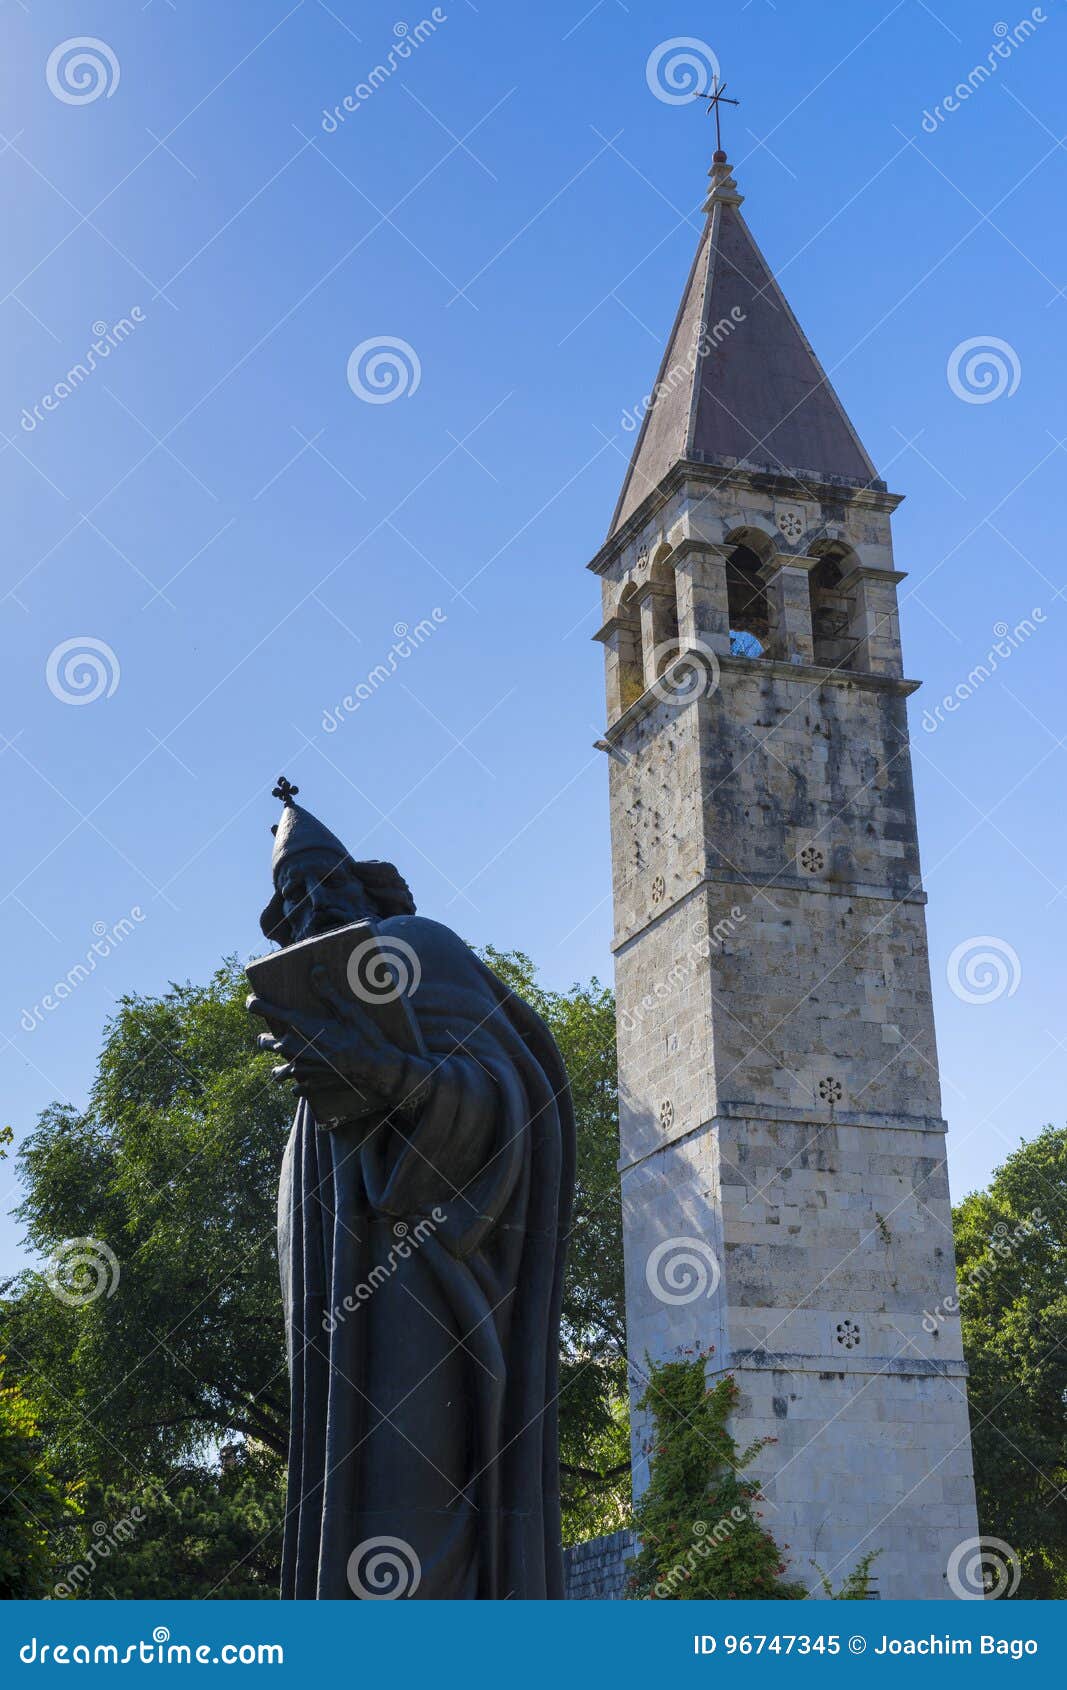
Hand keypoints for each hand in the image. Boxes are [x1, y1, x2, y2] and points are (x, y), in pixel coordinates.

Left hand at [246, 966, 431, 1112]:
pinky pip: (294, 1087)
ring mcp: (302, 1070)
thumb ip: (328, 992)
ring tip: (284, 1059)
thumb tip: (314, 968)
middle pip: (266, 1043)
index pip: (271, 1012)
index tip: (250, 1001)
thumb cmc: (365, 1037)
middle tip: (269, 1034)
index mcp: (304, 1027)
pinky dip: (297, 1083)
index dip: (256, 1005)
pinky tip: (303, 1079)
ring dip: (278, 1064)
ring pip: (276, 1070)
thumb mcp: (349, 1011)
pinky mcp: (311, 1086)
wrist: (378, 1070)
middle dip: (265, 1038)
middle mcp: (297, 1050)